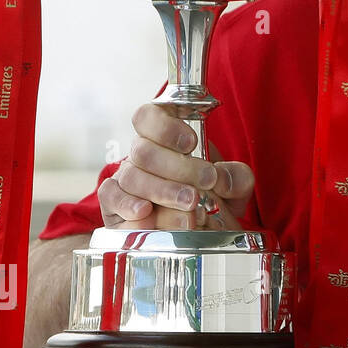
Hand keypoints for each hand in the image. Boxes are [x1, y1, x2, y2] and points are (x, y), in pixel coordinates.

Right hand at [98, 103, 253, 230]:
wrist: (205, 230)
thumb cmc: (214, 197)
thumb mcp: (234, 185)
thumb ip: (236, 177)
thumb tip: (221, 180)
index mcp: (165, 138)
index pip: (148, 116)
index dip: (166, 127)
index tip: (192, 143)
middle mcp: (140, 156)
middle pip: (143, 151)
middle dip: (178, 167)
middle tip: (206, 181)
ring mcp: (124, 180)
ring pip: (132, 177)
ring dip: (163, 191)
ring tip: (191, 205)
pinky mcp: (114, 206)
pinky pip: (111, 199)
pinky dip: (129, 206)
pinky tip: (148, 213)